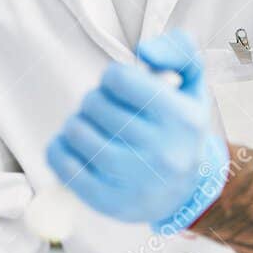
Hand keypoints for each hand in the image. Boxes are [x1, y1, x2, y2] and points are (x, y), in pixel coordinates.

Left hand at [44, 30, 230, 233]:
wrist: (187, 191)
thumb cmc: (180, 128)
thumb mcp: (193, 84)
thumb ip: (179, 50)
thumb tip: (144, 51)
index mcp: (181, 118)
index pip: (118, 79)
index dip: (114, 77)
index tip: (122, 89)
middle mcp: (161, 151)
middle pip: (94, 103)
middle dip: (94, 100)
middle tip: (107, 111)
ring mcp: (134, 181)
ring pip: (77, 132)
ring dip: (77, 123)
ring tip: (92, 128)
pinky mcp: (108, 202)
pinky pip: (64, 165)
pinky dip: (59, 148)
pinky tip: (72, 146)